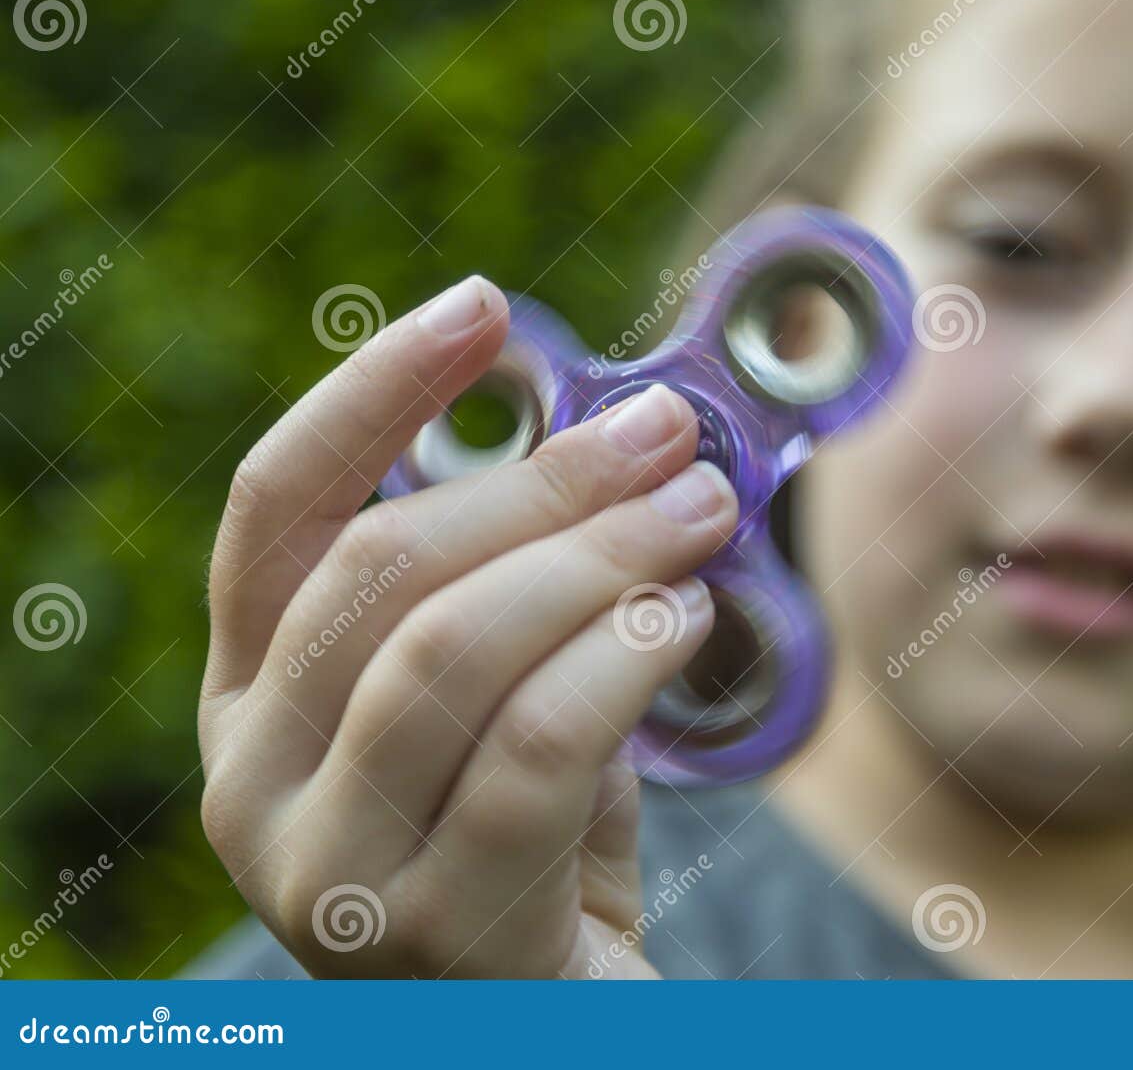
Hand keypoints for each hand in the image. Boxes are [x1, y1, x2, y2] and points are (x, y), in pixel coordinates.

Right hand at [199, 275, 735, 976]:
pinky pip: (534, 748)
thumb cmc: (533, 839)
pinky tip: (684, 620)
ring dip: (597, 556)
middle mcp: (256, 777)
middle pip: (386, 567)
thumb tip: (623, 426)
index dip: (373, 392)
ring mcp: (329, 866)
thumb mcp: (500, 691)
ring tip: (700, 511)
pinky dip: (621, 661)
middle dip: (542, 478)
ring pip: (454, 649)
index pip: (278, 506)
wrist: (547, 1020)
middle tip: (666, 432)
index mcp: (255, 694)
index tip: (483, 309)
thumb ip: (521, 579)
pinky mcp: (432, 929)